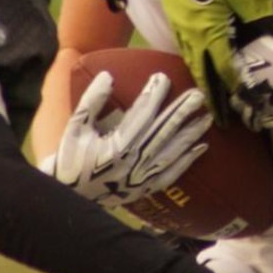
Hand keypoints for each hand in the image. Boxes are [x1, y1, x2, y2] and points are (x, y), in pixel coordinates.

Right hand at [49, 70, 210, 204]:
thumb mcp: (75, 128)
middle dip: (181, 112)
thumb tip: (108, 76)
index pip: (140, 116)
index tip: (163, 77)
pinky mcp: (144, 190)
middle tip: (198, 94)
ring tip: (206, 117)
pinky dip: (186, 162)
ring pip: (171, 153)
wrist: (66, 197)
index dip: (153, 96)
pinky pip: (170, 175)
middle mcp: (132, 164)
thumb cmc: (69, 159)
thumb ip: (91, 102)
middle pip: (162, 133)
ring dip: (190, 134)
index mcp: (115, 148)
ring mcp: (140, 179)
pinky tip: (202, 148)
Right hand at [155, 0, 272, 128]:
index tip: (244, 102)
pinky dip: (194, 60)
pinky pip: (185, 47)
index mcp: (209, 31)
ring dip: (202, 79)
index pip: (223, 68)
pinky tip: (202, 62)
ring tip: (212, 96)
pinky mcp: (175, 17)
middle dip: (211, 96)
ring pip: (191, 61)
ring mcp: (179, 27)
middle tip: (220, 118)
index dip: (234, 86)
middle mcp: (191, 35)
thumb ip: (260, 12)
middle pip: (201, 73)